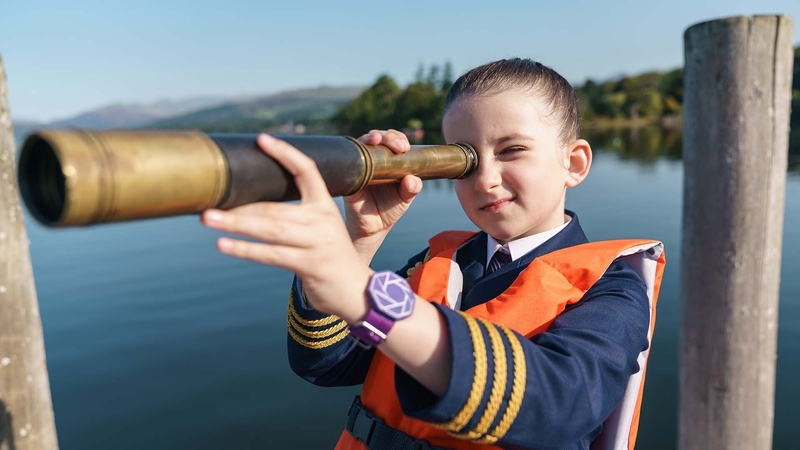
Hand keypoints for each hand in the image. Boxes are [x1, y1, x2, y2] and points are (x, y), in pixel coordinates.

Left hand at [201, 134, 371, 321]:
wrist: (355, 289)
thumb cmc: (326, 255)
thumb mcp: (319, 227)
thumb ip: (293, 214)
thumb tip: (247, 200)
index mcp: (324, 205)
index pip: (307, 171)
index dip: (285, 154)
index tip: (261, 140)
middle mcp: (323, 220)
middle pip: (276, 207)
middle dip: (241, 203)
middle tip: (211, 196)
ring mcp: (318, 243)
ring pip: (271, 229)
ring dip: (237, 224)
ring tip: (208, 218)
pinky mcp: (311, 265)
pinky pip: (273, 255)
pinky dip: (246, 250)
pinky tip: (223, 245)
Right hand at [345, 129, 422, 260]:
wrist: (373, 228)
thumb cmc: (390, 209)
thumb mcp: (405, 198)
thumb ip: (412, 188)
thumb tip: (412, 179)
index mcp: (389, 160)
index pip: (394, 141)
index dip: (398, 139)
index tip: (405, 147)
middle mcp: (374, 159)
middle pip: (378, 137)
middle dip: (388, 136)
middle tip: (398, 146)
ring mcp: (360, 165)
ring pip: (363, 143)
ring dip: (370, 137)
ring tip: (376, 139)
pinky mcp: (350, 177)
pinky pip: (349, 162)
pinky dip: (355, 155)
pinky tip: (362, 154)